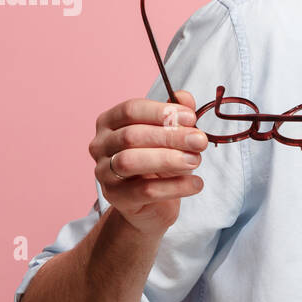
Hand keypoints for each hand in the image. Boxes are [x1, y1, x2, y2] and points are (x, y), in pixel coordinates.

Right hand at [88, 90, 208, 236]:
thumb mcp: (169, 135)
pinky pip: (145, 191)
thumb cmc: (158, 162)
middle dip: (170, 136)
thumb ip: (175, 115)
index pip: (131, 110)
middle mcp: (100, 145)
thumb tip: (185, 98)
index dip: (161, 112)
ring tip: (195, 160)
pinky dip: (175, 186)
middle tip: (200, 141)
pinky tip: (196, 183)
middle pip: (131, 135)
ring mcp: (104, 172)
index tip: (191, 118)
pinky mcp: (117, 198)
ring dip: (168, 159)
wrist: (150, 203)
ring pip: (131, 161)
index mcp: (110, 122)